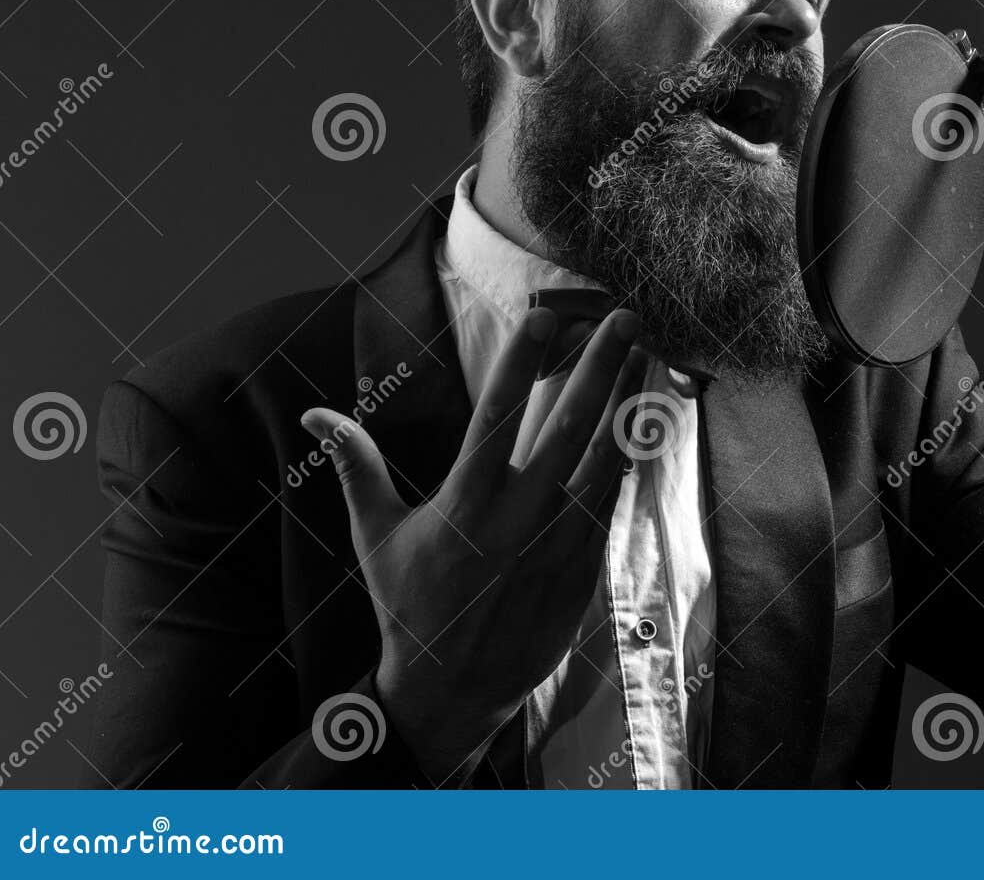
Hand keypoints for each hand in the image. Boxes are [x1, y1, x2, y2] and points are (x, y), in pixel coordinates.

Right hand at [298, 307, 646, 781]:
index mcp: (465, 502)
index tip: (543, 316)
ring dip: (625, 402)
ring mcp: (558, 542)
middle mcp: (519, 516)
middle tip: (622, 318)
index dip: (521, 363)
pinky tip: (642, 420)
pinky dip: (628, 457)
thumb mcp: (376, 536)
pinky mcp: (583, 566)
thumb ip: (356, 467)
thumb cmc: (408, 607)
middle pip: (568, 427)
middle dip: (599, 367)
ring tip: (644, 353)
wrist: (453, 691)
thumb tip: (314, 413)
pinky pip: (611, 500)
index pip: (496, 416)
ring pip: (603, 458)